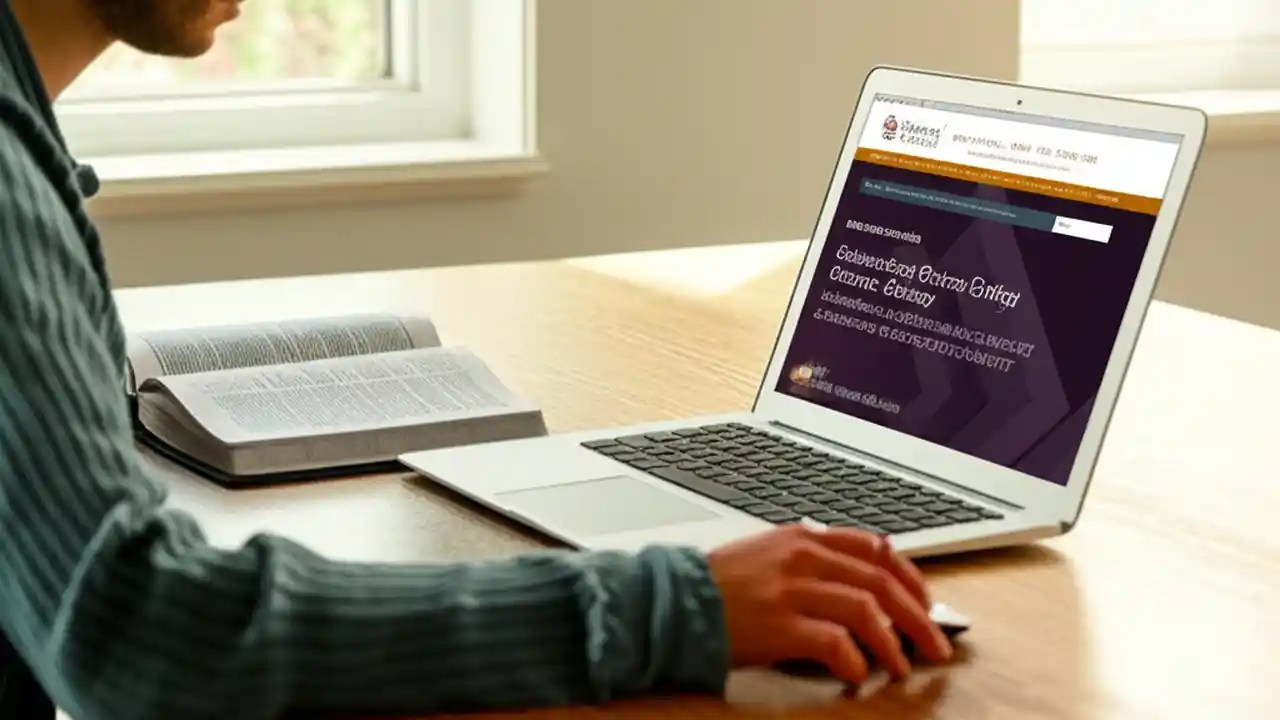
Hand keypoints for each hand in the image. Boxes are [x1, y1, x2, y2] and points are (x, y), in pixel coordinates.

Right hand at [706, 523, 952, 683]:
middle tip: (937, 645)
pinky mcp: (779, 625)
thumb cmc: (718, 585)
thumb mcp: (768, 556)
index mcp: (803, 537)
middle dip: (918, 616)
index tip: (925, 602)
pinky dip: (855, 661)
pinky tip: (857, 675)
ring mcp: (791, 590)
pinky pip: (835, 642)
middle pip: (881, 581)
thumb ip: (811, 561)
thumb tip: (862, 586)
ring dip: (893, 643)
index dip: (909, 578)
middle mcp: (802, 557)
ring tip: (902, 667)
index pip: (875, 549)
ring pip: (866, 610)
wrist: (671, 600)